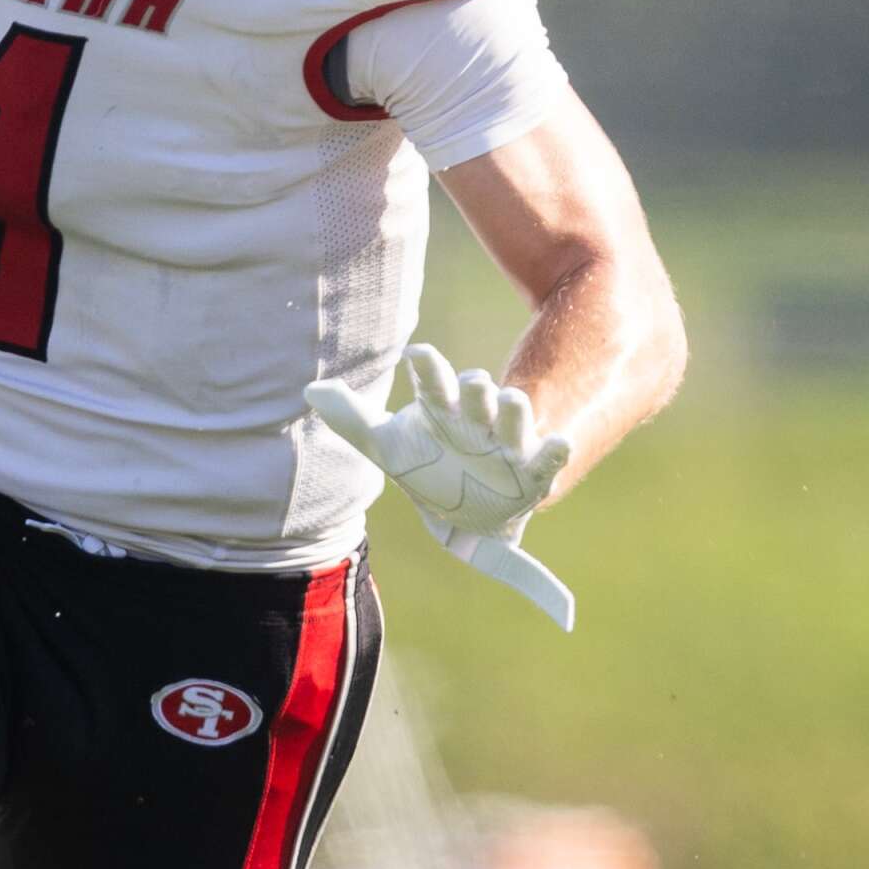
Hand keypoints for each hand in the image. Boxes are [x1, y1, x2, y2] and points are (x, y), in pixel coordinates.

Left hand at [307, 342, 579, 632]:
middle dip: (476, 387)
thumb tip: (310, 390)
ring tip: (512, 401)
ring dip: (516, 409)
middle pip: (478, 395)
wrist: (463, 515)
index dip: (427, 367)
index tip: (416, 353)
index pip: (433, 382)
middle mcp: (476, 421)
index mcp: (441, 409)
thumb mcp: (387, 447)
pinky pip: (547, 459)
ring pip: (515, 419)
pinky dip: (555, 451)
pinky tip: (558, 443)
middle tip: (472, 382)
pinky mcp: (532, 473)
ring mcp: (506, 444)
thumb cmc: (427, 466)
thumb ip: (352, 419)